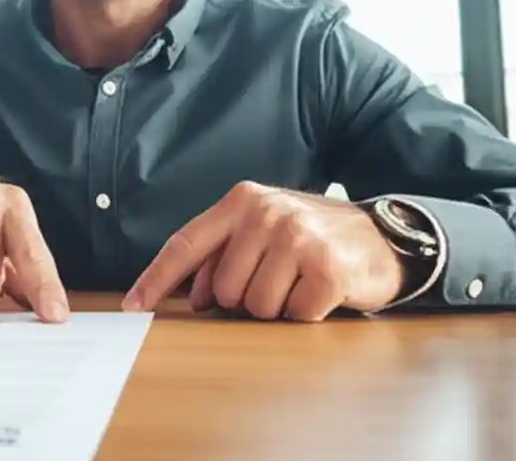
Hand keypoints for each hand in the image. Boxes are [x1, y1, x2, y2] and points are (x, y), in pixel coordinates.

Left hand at [122, 181, 403, 320]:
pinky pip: (295, 315)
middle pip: (222, 290)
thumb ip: (223, 254)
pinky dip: (307, 313)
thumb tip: (191, 297)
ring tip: (300, 283)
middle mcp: (267, 213)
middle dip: (245, 298)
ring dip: (278, 307)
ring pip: (257, 307)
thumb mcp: (264, 230)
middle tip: (276, 280)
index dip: (155, 278)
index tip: (132, 306)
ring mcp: (298, 238)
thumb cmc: (313, 238)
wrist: (383, 237)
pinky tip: (322, 291)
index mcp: (243, 201)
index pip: (186, 244)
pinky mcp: (327, 268)